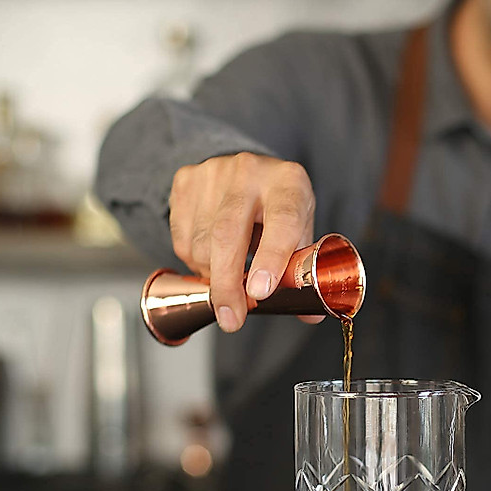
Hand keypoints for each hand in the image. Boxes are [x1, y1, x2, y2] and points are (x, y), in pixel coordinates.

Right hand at [168, 152, 322, 332]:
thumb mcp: (300, 229)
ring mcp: (212, 173)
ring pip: (201, 244)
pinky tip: (212, 255)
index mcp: (288, 182)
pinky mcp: (186, 182)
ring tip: (229, 276)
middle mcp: (249, 171)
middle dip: (227, 284)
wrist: (248, 171)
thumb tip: (308, 314)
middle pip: (228, 234)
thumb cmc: (278, 206)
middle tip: (231, 318)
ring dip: (211, 275)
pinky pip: (181, 239)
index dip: (271, 258)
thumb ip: (301, 269)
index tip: (259, 292)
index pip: (282, 221)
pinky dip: (194, 261)